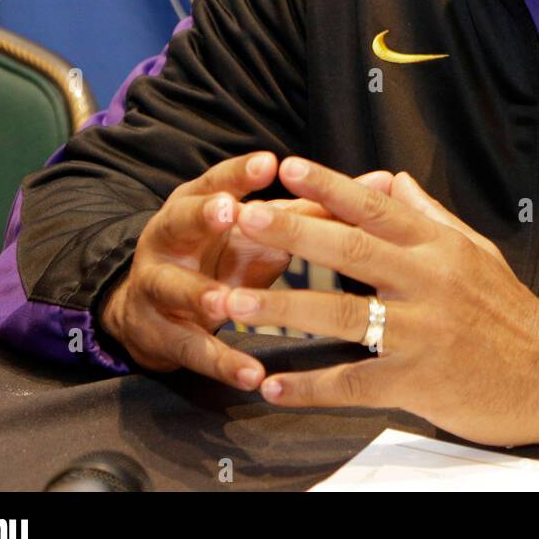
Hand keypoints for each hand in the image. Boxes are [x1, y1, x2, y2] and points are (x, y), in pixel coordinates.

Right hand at [98, 151, 391, 389]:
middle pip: (183, 220)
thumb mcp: (263, 229)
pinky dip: (221, 362)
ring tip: (222, 302)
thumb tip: (382, 182)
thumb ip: (314, 207)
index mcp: (200, 202)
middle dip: (206, 216)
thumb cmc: (227, 253)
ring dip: (200, 295)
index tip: (270, 163)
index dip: (242, 173)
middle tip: (232, 213)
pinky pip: (192, 350)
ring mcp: (159, 287)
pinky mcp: (162, 336)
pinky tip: (251, 374)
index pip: (219, 179)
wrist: (156, 309)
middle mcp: (171, 237)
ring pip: (176, 288)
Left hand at [223, 157, 538, 447]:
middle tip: (242, 218)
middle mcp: (428, 281)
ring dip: (281, 308)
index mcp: (438, 246)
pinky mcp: (416, 380)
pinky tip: (273, 385)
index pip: (376, 206)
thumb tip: (390, 178)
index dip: (329, 185)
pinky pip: (353, 383)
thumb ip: (428, 215)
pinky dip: (310, 387)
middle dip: (291, 232)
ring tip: (230, 303)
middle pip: (350, 250)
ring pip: (342, 314)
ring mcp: (421, 331)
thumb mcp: (474, 250)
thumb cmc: (508, 310)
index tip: (286, 168)